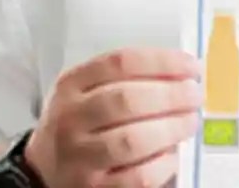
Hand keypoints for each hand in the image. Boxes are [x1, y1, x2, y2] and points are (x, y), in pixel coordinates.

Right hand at [25, 48, 202, 187]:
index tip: (190, 65)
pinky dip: (163, 163)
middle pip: (127, 100)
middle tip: (195, 95)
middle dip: (172, 96)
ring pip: (132, 140)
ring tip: (189, 122)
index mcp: (71, 85)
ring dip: (171, 128)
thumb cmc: (78, 125)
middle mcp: (70, 119)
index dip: (163, 62)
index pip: (120, 63)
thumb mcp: (86, 90)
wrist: (43, 169)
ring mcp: (79, 157)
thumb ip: (126, 78)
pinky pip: (136, 177)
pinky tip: (174, 154)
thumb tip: (182, 74)